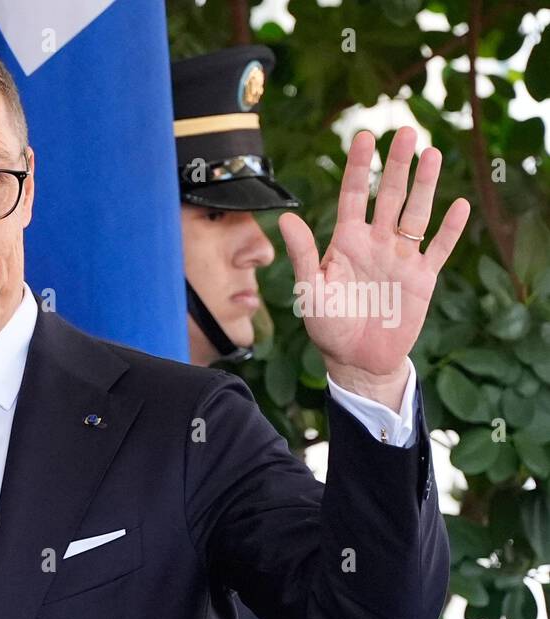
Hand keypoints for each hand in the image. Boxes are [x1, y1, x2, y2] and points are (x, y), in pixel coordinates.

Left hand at [278, 127, 470, 407]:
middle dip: (397, 164)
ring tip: (432, 153)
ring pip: (416, 212)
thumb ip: (303, 254)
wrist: (356, 359)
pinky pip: (440, 248)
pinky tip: (460, 205)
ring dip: (425, 185)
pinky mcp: (423, 278)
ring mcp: (401, 257)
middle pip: (389, 195)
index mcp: (345, 241)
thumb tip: (287, 217)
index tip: (364, 136)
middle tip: (405, 130)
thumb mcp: (309, 290)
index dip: (359, 166)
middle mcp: (376, 242)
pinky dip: (451, 230)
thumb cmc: (327, 326)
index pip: (353, 195)